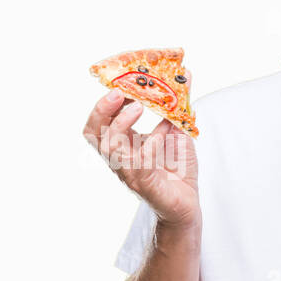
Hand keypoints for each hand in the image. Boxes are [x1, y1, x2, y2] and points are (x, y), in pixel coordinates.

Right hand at [83, 86, 199, 228]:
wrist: (187, 205)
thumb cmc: (178, 170)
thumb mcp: (178, 132)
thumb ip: (177, 108)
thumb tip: (186, 75)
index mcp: (122, 144)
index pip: (100, 122)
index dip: (105, 102)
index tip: (119, 82)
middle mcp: (119, 158)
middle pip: (93, 132)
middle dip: (101, 110)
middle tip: (118, 92)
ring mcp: (128, 172)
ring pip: (110, 147)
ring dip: (121, 123)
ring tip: (138, 107)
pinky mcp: (144, 184)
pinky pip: (141, 161)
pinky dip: (152, 142)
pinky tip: (165, 131)